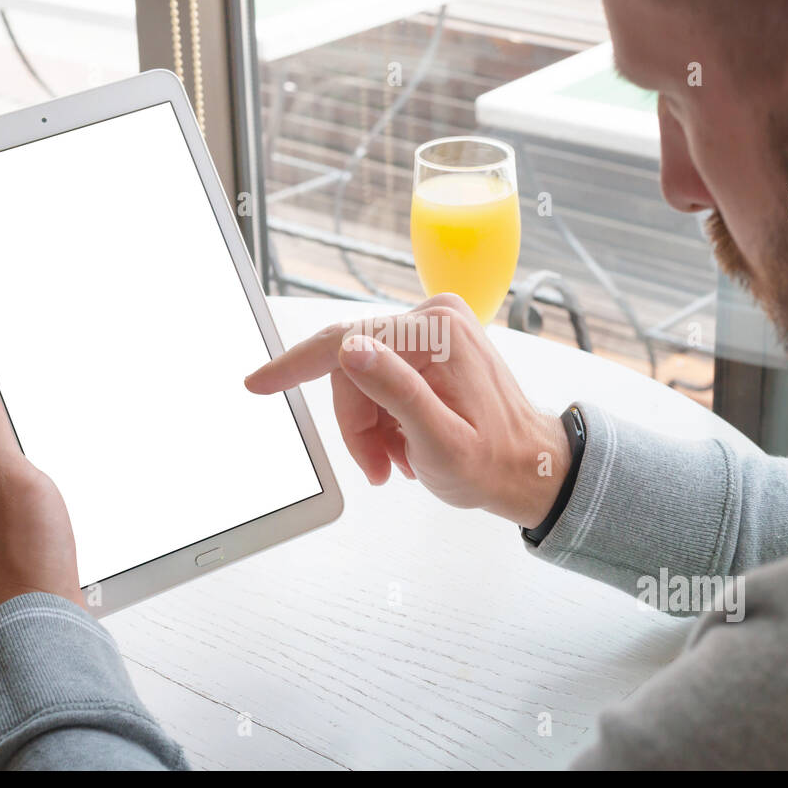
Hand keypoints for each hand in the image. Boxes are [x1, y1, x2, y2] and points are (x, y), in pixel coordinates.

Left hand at [0, 357, 84, 632]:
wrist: (37, 634)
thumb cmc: (19, 562)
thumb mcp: (6, 473)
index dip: (28, 445)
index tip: (43, 470)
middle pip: (18, 471)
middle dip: (46, 482)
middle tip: (55, 505)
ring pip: (33, 507)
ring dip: (54, 515)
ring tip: (59, 534)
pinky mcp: (13, 568)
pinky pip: (41, 537)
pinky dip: (57, 540)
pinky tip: (64, 554)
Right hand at [245, 294, 568, 527]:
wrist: (529, 469)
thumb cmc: (493, 464)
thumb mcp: (440, 442)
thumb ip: (395, 393)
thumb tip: (350, 349)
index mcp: (436, 333)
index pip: (345, 342)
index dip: (295, 366)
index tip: (258, 383)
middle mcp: (435, 318)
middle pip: (351, 365)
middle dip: (356, 423)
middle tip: (378, 469)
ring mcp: (435, 329)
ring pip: (361, 377)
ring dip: (371, 427)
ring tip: (398, 463)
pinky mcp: (434, 344)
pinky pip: (381, 377)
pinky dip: (384, 418)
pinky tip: (406, 446)